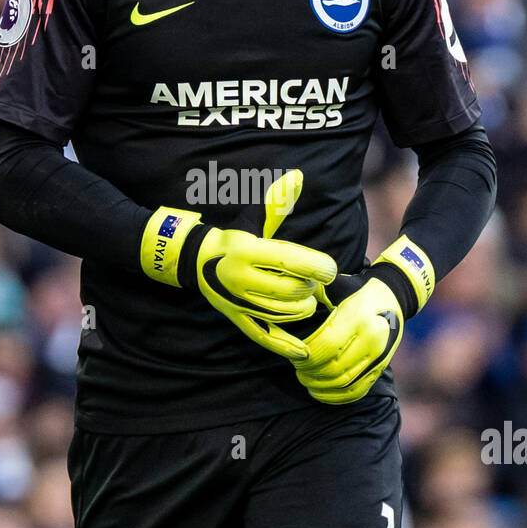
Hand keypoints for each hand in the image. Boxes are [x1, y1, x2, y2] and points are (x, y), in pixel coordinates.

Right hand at [140, 170, 336, 360]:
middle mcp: (241, 278)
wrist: (196, 261)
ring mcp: (238, 302)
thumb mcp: (253, 219)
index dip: (316, 266)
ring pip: (283, 314)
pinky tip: (305, 351)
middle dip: (310, 288)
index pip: (290, 261)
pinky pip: (265, 338)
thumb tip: (298, 176)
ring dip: (303, 309)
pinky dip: (286, 347)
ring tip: (307, 300)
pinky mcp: (237, 319)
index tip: (331, 269)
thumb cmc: (234, 238)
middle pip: (290, 291)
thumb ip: (277, 201)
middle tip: (314, 283)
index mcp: (249, 250)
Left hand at [294, 272, 403, 403]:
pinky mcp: (381, 368)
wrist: (392, 295)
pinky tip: (320, 391)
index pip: (325, 346)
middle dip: (309, 372)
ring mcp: (379, 357)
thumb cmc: (356, 290)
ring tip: (306, 379)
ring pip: (343, 383)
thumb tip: (287, 300)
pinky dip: (336, 397)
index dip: (305, 355)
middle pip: (333, 368)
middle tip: (297, 368)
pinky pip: (357, 391)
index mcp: (358, 318)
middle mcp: (372, 340)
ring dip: (319, 386)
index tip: (295, 353)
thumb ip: (313, 292)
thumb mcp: (335, 285)